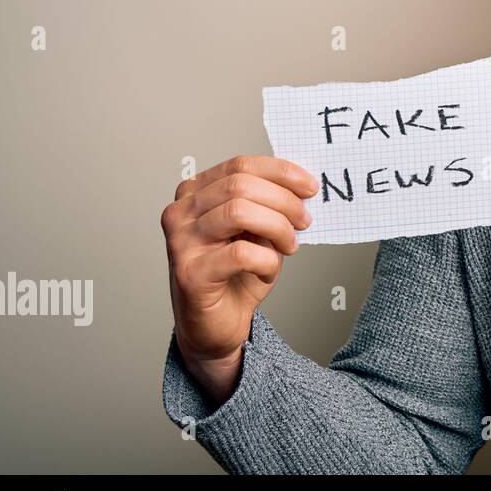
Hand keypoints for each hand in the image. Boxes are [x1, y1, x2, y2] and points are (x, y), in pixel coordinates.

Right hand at [161, 155, 318, 404]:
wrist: (215, 326)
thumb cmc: (236, 275)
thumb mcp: (256, 231)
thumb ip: (268, 206)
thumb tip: (302, 188)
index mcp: (195, 193)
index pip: (240, 165)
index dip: (280, 172)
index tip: (310, 186)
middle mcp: (181, 213)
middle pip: (240, 185)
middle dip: (284, 200)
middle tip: (305, 220)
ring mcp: (180, 242)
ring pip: (239, 212)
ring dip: (278, 227)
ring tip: (290, 245)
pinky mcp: (190, 273)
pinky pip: (241, 253)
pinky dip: (267, 260)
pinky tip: (269, 270)